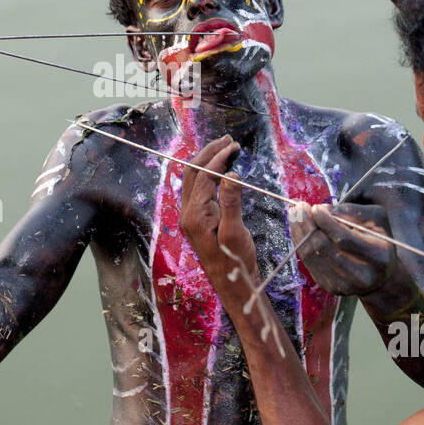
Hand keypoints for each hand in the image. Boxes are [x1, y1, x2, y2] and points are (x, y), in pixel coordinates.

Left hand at [179, 136, 257, 293]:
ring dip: (207, 161)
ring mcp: (191, 216)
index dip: (219, 159)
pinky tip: (221, 169)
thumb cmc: (235, 262)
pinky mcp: (197, 219)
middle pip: (193, 173)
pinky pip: (199, 189)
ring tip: (225, 148)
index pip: (204, 177)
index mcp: (195, 215)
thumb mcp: (235, 233)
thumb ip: (231, 202)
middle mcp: (188, 213)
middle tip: (227, 140)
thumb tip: (231, 174)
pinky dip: (209, 173)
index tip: (234, 147)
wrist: (232, 284)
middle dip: (209, 153)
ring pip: (194, 179)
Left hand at [290, 202, 400, 298]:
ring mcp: (344, 285)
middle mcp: (361, 275)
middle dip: (308, 225)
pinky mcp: (330, 287)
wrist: (379, 274)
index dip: (326, 222)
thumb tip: (321, 210)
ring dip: (300, 232)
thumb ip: (351, 212)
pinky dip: (300, 243)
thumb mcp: (375, 220)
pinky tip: (298, 229)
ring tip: (294, 215)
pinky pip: (308, 262)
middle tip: (299, 208)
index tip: (316, 207)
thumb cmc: (377, 240)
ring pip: (312, 255)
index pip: (344, 238)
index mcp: (378, 256)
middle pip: (324, 248)